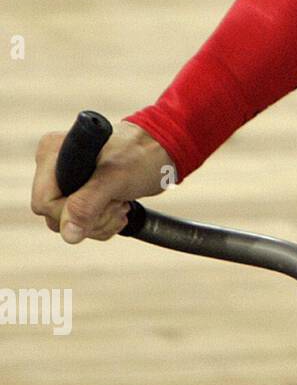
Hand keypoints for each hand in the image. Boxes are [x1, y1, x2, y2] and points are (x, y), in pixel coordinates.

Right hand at [31, 120, 175, 243]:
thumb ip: (88, 204)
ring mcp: (68, 182)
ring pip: (71, 224)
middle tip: (117, 200)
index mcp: (52, 153)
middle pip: (56, 217)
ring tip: (122, 201)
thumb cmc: (142, 155)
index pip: (44, 203)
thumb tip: (68, 234)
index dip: (72, 211)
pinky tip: (121, 206)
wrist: (165, 150)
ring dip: (102, 221)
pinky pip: (83, 224)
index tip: (104, 199)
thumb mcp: (115, 179)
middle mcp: (54, 167)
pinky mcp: (82, 194)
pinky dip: (105, 222)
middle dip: (92, 217)